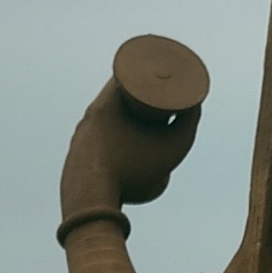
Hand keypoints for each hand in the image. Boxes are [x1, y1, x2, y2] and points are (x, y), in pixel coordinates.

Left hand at [60, 79, 202, 218]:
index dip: (144, 71)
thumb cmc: (131, 171)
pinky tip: (119, 149)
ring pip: (103, 119)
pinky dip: (110, 139)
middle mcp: (88, 116)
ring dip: (121, 119)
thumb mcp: (171, 147)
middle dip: (136, 97)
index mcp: (106, 104)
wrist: (91, 201)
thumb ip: (187, 123)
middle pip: (114, 96)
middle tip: (158, 103)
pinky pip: (95, 140)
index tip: (159, 76)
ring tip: (142, 128)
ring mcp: (80, 137)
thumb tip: (195, 105)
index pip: (124, 74)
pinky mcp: (76, 158)